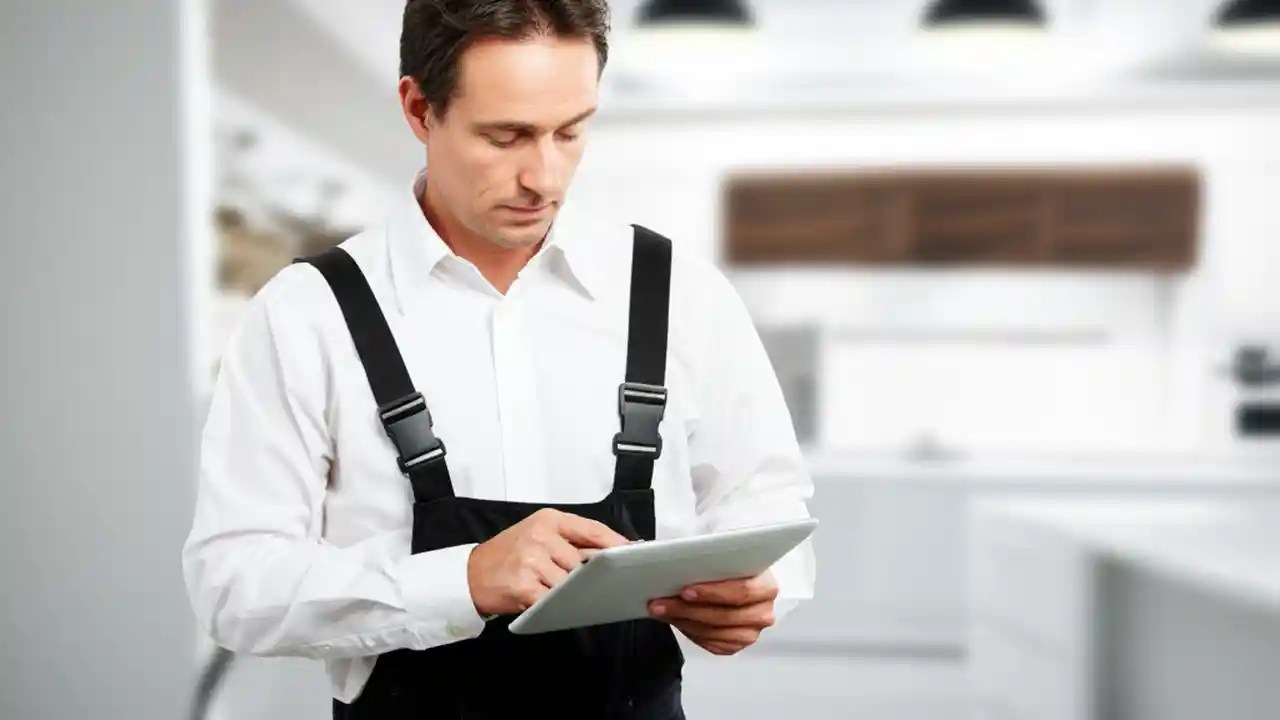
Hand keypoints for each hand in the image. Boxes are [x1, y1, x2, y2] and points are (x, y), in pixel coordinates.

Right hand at [466, 508, 628, 616]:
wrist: (470, 575)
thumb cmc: (508, 555)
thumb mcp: (537, 534)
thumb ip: (569, 540)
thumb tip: (609, 552)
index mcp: (549, 520)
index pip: (592, 530)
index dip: (616, 544)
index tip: (633, 553)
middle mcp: (541, 537)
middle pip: (585, 561)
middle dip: (592, 576)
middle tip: (599, 584)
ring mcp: (532, 561)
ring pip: (571, 583)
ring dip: (573, 594)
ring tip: (567, 595)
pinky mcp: (524, 586)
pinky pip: (553, 600)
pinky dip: (558, 606)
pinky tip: (556, 606)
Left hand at [647, 570, 778, 655]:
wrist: (736, 579)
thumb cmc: (729, 566)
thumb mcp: (723, 555)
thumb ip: (708, 558)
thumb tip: (670, 563)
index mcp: (766, 584)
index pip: (742, 590)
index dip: (713, 592)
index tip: (685, 590)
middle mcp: (763, 611)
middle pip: (724, 616)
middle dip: (688, 610)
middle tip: (661, 603)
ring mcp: (752, 631)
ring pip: (714, 632)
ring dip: (684, 621)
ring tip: (661, 610)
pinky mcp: (737, 644)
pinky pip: (712, 643)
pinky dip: (690, 632)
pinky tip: (675, 620)